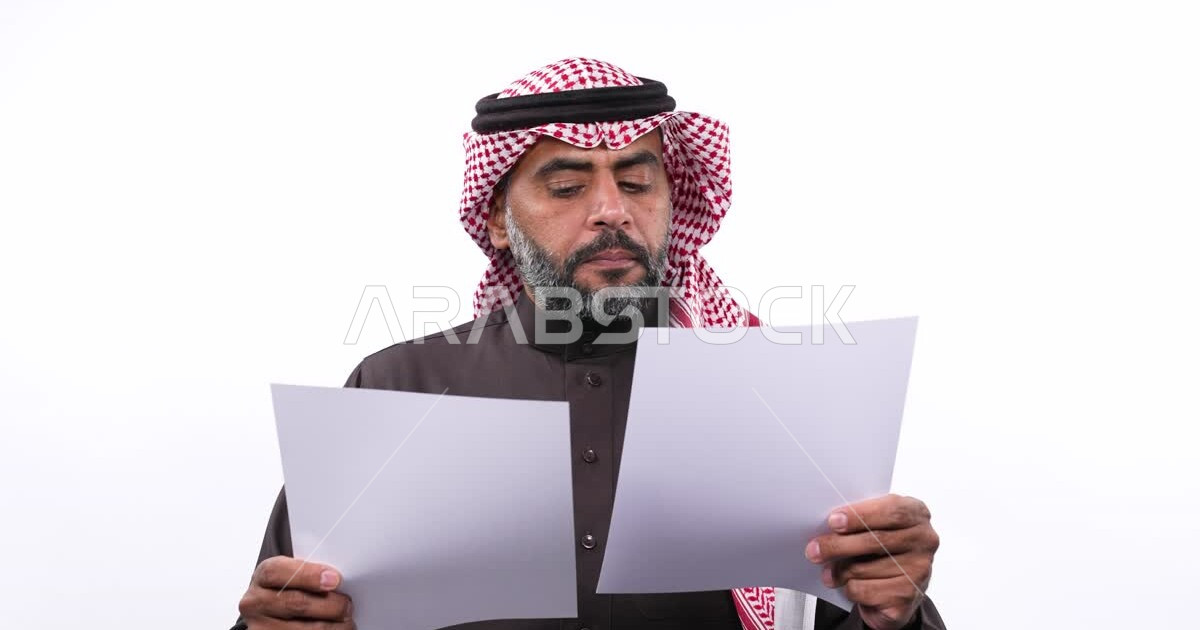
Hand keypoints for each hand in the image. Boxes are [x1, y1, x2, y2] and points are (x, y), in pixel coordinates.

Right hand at [238, 556, 354, 628]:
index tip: (335, 580)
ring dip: (332, 627)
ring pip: (303, 629)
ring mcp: (260, 627)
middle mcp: (255, 603)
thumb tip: (336, 580)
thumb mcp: (292, 573)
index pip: (278, 572)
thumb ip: (309, 573)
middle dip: (330, 605)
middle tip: (347, 606)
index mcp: (263, 577)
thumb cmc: (288, 589)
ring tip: (347, 622)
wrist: (269, 612)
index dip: (308, 575)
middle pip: (296, 603)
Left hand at [805, 494, 938, 629]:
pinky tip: (850, 586)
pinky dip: (850, 589)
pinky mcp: (908, 597)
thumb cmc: (883, 547)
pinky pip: (866, 591)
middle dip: (838, 545)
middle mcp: (925, 540)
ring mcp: (920, 570)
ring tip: (829, 573)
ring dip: (839, 571)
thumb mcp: (875, 524)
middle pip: (876, 540)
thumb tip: (828, 526)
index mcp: (917, 513)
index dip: (859, 515)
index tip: (833, 521)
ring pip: (866, 568)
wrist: (898, 587)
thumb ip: (860, 519)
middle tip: (813, 549)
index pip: (891, 510)